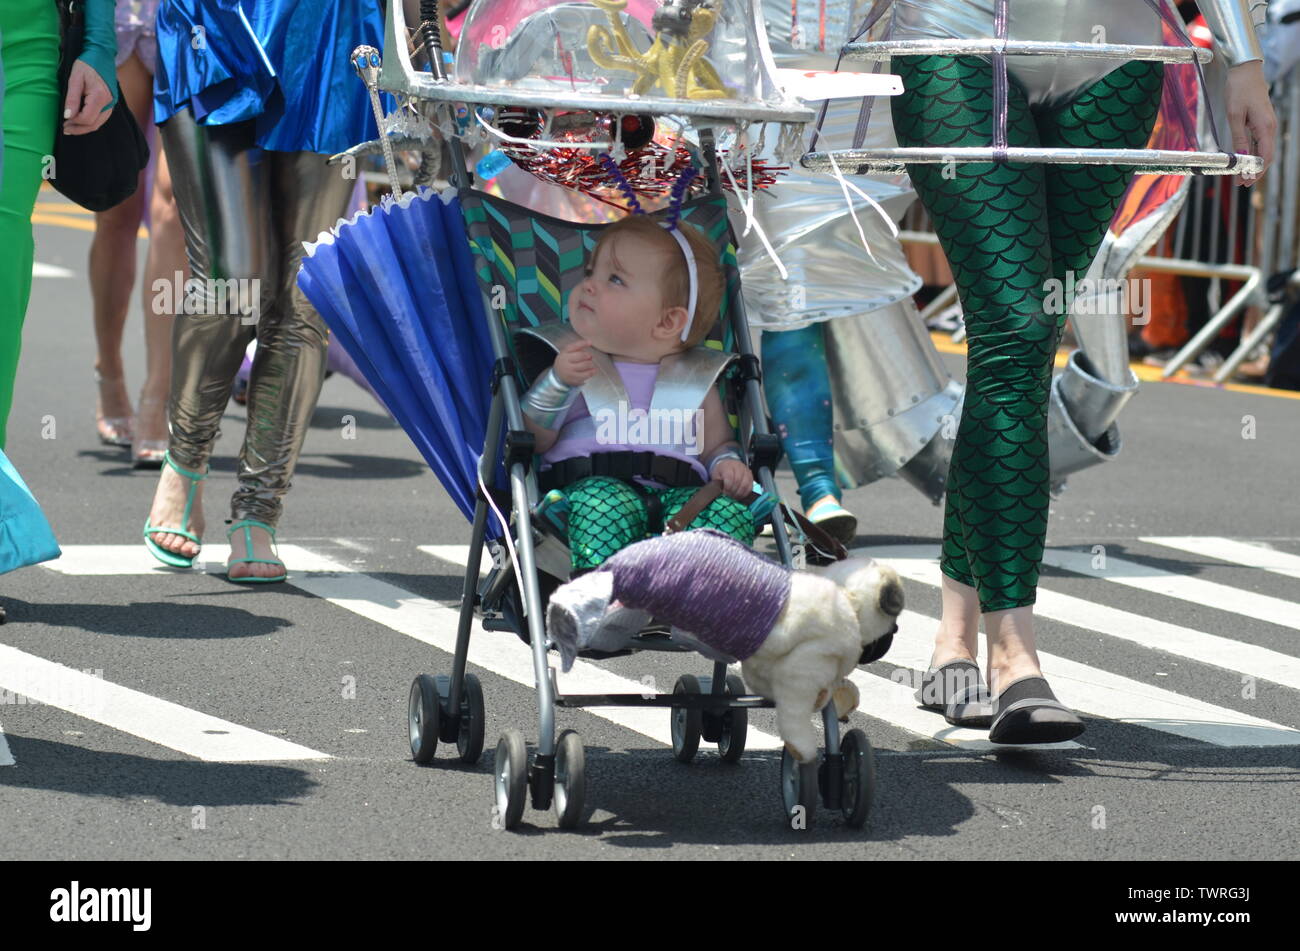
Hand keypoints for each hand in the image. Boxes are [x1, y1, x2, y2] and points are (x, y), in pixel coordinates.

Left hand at [63, 60, 113, 134]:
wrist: (101, 57)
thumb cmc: (86, 66)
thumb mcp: (74, 79)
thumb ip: (72, 99)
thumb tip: (68, 116)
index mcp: (99, 96)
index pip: (87, 118)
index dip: (74, 122)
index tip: (63, 120)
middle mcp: (108, 103)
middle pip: (93, 124)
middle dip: (78, 128)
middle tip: (64, 128)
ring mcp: (111, 105)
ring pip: (98, 124)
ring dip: (84, 128)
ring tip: (70, 127)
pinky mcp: (110, 105)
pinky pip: (100, 119)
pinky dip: (89, 123)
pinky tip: (79, 121)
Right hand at [553, 339, 596, 385]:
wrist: (558, 374)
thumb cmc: (566, 360)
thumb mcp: (567, 352)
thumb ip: (577, 346)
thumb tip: (589, 342)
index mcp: (564, 354)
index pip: (574, 346)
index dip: (583, 343)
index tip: (590, 342)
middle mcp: (565, 363)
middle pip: (581, 356)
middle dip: (588, 355)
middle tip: (590, 356)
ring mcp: (569, 372)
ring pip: (584, 366)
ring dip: (590, 364)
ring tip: (590, 363)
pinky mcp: (573, 380)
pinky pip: (585, 375)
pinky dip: (591, 372)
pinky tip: (594, 370)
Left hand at [711, 458, 752, 499]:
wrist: (728, 465)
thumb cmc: (721, 471)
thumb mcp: (716, 475)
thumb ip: (717, 483)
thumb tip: (720, 492)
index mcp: (728, 466)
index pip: (730, 477)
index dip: (727, 487)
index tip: (724, 493)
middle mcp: (738, 467)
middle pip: (738, 481)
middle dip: (733, 491)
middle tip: (729, 496)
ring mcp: (746, 471)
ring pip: (745, 485)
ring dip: (739, 493)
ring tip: (734, 497)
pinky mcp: (751, 476)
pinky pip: (750, 487)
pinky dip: (745, 493)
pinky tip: (739, 496)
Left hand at [1225, 61, 1276, 186]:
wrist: (1245, 71)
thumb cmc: (1239, 90)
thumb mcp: (1235, 116)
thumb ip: (1239, 137)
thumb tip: (1241, 157)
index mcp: (1265, 127)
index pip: (1265, 156)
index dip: (1256, 171)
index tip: (1246, 182)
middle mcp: (1269, 127)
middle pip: (1265, 155)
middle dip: (1254, 171)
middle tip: (1240, 184)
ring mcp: (1266, 124)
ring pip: (1262, 149)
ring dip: (1252, 163)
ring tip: (1240, 176)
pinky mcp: (1261, 121)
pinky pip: (1259, 141)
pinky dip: (1252, 153)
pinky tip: (1244, 160)